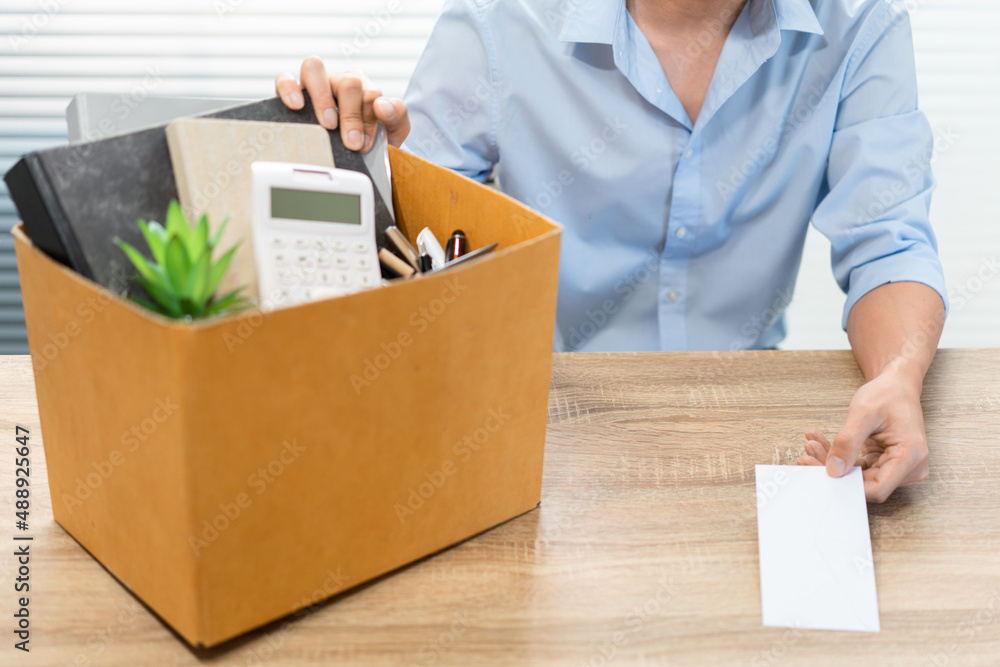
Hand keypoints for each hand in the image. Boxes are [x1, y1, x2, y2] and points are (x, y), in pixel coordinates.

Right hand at [275, 56, 410, 151]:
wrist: (353, 157)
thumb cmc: (370, 139)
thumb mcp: (393, 130)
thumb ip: (397, 115)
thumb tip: (382, 105)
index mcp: (363, 87)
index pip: (370, 94)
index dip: (369, 120)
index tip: (366, 144)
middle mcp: (339, 82)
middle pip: (348, 82)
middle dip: (352, 116)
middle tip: (352, 142)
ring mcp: (314, 85)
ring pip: (314, 68)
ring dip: (323, 98)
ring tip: (328, 124)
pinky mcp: (291, 93)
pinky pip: (284, 79)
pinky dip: (289, 88)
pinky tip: (295, 106)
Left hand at [797, 370, 928, 502]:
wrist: (896, 386)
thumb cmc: (887, 394)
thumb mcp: (863, 413)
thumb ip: (848, 442)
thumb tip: (833, 470)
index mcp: (910, 456)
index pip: (877, 488)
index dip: (847, 486)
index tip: (821, 474)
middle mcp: (908, 467)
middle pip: (864, 483)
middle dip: (833, 470)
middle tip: (807, 455)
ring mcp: (897, 467)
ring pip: (857, 476)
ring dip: (832, 461)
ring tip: (812, 444)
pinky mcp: (885, 463)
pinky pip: (857, 467)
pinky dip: (839, 456)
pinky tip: (819, 443)